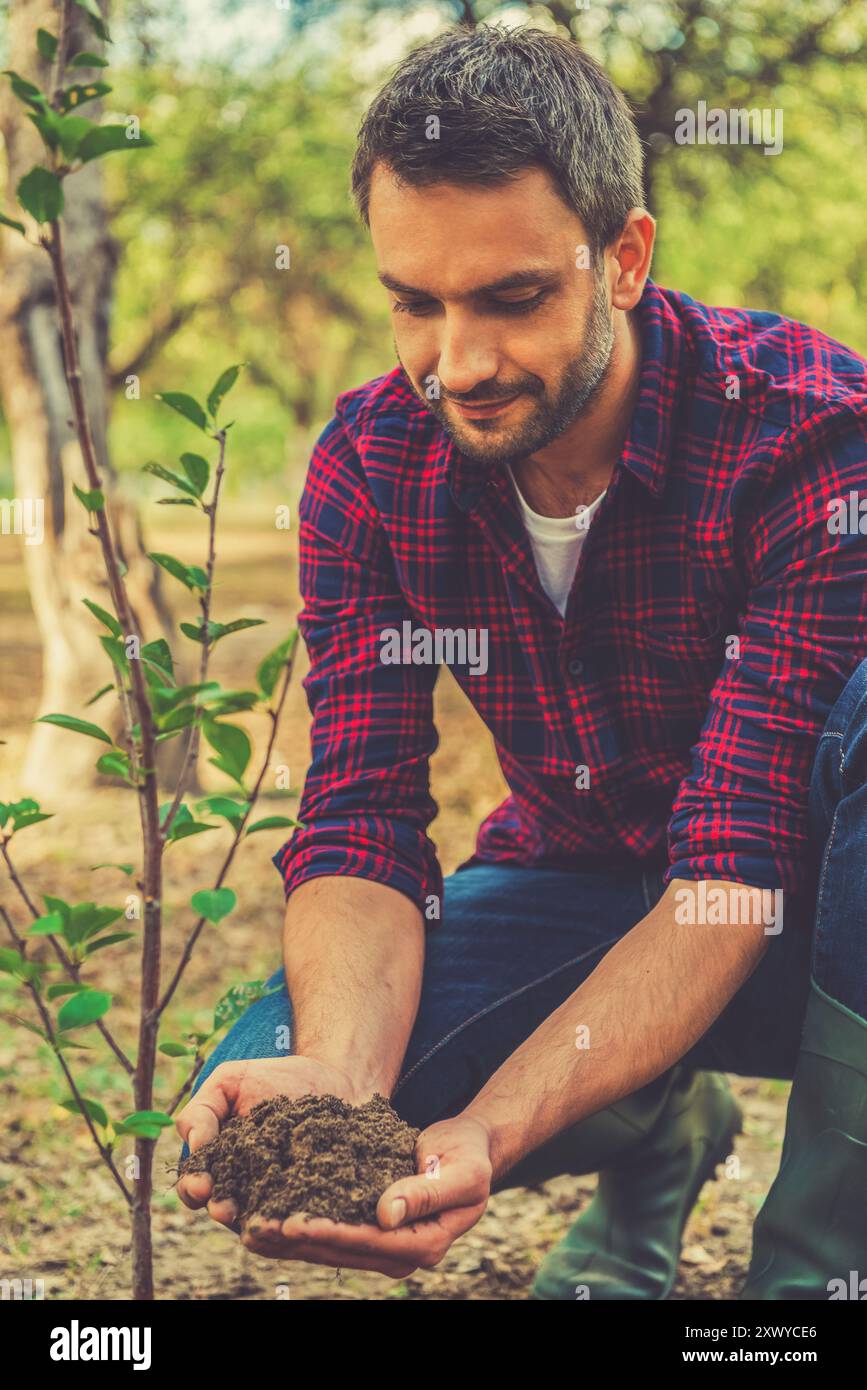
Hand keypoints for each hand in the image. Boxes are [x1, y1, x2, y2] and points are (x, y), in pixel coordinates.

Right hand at [175, 1055, 364, 1219]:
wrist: (330, 1077)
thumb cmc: (274, 1079)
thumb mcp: (229, 1082)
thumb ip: (202, 1110)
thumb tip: (195, 1146)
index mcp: (219, 1161)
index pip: (196, 1184)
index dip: (194, 1187)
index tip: (202, 1185)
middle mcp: (243, 1185)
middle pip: (222, 1209)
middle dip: (220, 1209)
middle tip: (225, 1210)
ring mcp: (276, 1195)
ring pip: (258, 1219)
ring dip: (251, 1222)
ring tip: (255, 1219)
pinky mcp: (309, 1198)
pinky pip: (298, 1215)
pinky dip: (291, 1218)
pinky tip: (290, 1217)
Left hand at [239, 1111, 492, 1277]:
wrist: (471, 1151)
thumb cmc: (469, 1157)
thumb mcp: (461, 1172)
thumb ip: (426, 1193)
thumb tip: (386, 1215)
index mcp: (425, 1244)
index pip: (368, 1241)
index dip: (329, 1232)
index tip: (292, 1221)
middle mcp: (401, 1254)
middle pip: (341, 1249)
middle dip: (297, 1238)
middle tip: (257, 1226)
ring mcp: (384, 1246)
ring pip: (329, 1247)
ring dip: (289, 1238)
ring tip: (250, 1226)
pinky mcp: (370, 1231)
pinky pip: (330, 1233)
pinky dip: (299, 1226)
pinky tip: (268, 1217)